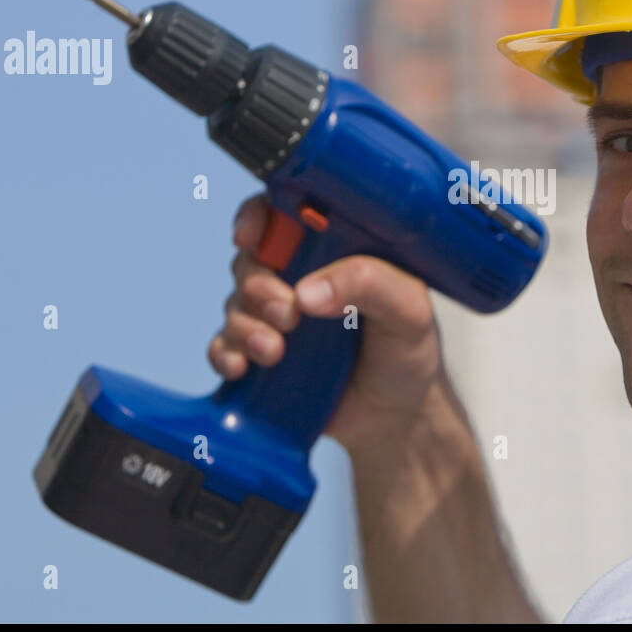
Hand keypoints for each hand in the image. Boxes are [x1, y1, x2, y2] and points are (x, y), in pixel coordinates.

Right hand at [209, 193, 452, 455]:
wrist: (397, 418)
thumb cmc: (407, 351)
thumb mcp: (409, 310)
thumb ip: (369, 284)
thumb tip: (306, 292)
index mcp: (335, 250)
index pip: (284, 213)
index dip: (258, 216)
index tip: (250, 237)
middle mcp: (299, 276)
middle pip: (252, 260)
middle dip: (259, 286)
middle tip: (288, 314)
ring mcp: (276, 317)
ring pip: (235, 303)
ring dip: (245, 325)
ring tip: (274, 351)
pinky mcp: (260, 357)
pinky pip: (223, 346)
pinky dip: (224, 354)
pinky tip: (242, 368)